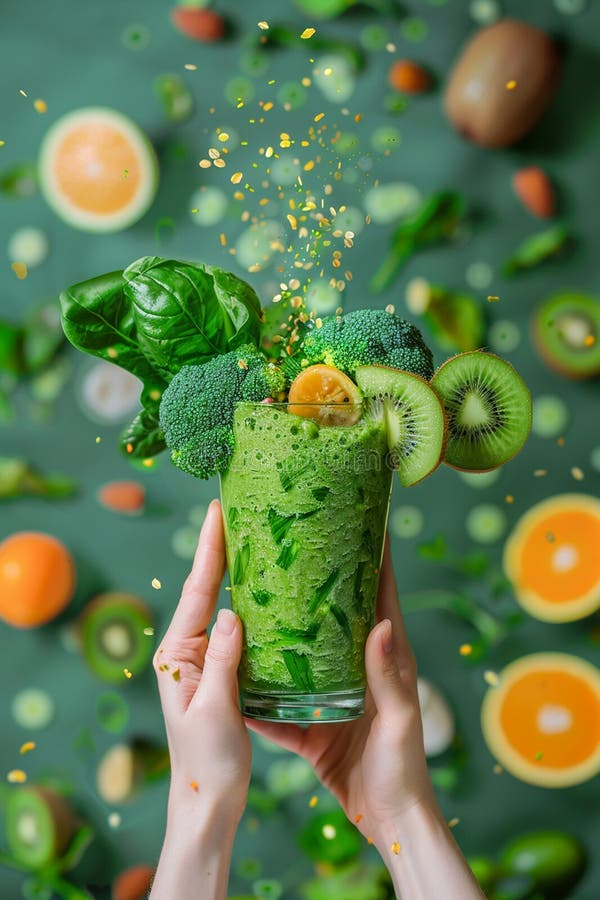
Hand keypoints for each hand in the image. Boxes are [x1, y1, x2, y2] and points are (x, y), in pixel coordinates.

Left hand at [153, 499, 251, 829]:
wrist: (208, 802)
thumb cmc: (207, 762)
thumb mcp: (215, 710)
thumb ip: (222, 660)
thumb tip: (232, 613)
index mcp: (178, 655)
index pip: (197, 592)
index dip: (210, 550)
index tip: (218, 512)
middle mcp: (188, 651)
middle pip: (207, 590)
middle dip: (220, 550)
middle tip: (236, 509)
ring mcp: (206, 660)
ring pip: (223, 606)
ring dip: (236, 573)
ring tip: (254, 536)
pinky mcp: (224, 673)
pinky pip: (239, 630)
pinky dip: (250, 605)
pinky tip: (267, 589)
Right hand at [243, 534, 435, 842]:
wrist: (388, 823)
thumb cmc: (403, 770)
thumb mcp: (399, 722)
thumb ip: (389, 677)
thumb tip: (383, 623)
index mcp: (387, 661)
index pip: (382, 596)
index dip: (375, 555)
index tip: (360, 516)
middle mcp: (357, 669)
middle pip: (336, 614)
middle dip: (318, 579)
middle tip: (291, 546)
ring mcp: (333, 696)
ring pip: (303, 653)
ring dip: (282, 630)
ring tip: (252, 599)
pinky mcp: (313, 724)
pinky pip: (281, 702)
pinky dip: (260, 691)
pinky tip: (234, 674)